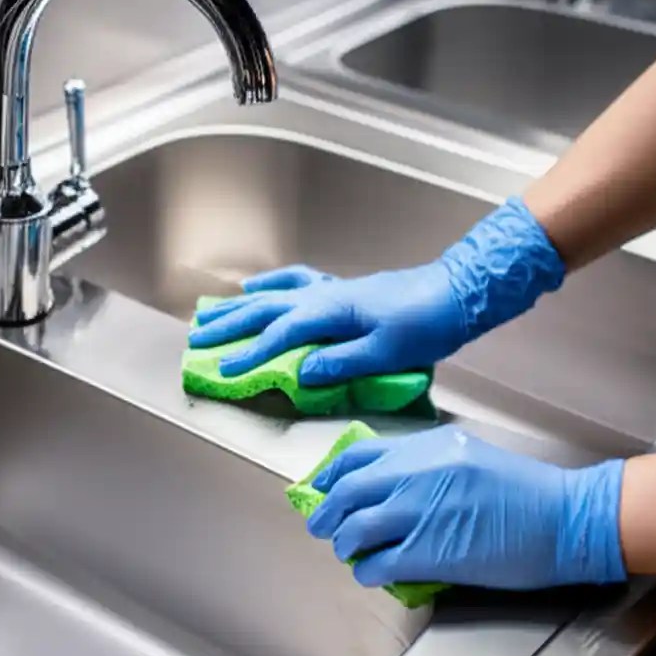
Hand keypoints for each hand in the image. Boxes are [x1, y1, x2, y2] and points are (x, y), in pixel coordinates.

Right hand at [190, 262, 465, 385]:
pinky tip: (255, 287)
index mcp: (333, 312)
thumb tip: (303, 373)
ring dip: (238, 304)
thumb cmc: (428, 323)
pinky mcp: (340, 289)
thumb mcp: (387, 352)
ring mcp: (331, 288)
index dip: (251, 354)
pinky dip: (270, 284)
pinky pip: (294, 282)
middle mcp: (325, 295)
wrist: (458, 292)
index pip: (281, 335)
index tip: (226, 370)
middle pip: (265, 309)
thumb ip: (342, 362)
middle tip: (197, 339)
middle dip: (228, 325)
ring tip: (208, 312)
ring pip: (273, 294)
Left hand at [307, 425, 625, 589]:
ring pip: (354, 528)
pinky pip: (378, 563)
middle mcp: (415, 474)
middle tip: (322, 526)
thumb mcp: (468, 454)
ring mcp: (420, 513)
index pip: (357, 456)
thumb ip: (424, 463)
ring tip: (348, 551)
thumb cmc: (526, 491)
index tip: (321, 486)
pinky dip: (367, 570)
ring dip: (344, 543)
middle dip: (327, 513)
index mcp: (425, 448)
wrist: (566, 518)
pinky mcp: (430, 552)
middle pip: (347, 492)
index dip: (331, 474)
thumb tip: (388, 481)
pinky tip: (371, 572)